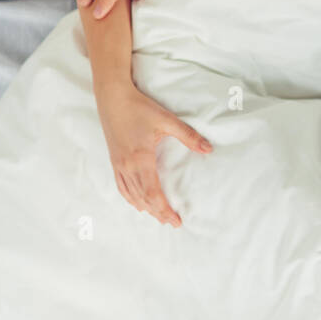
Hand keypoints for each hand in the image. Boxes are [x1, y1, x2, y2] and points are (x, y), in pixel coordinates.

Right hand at [94, 83, 212, 225]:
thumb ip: (188, 136)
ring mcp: (118, 164)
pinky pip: (121, 187)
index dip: (165, 209)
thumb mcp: (166, 120)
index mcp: (140, 159)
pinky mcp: (114, 160)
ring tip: (158, 216)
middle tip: (172, 223)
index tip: (176, 221)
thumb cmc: (138, 107)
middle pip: (143, 198)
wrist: (112, 97)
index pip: (153, 193)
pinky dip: (131, 198)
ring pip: (131, 195)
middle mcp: (127, 166)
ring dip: (145, 208)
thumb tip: (208, 149)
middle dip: (158, 213)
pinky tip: (137, 202)